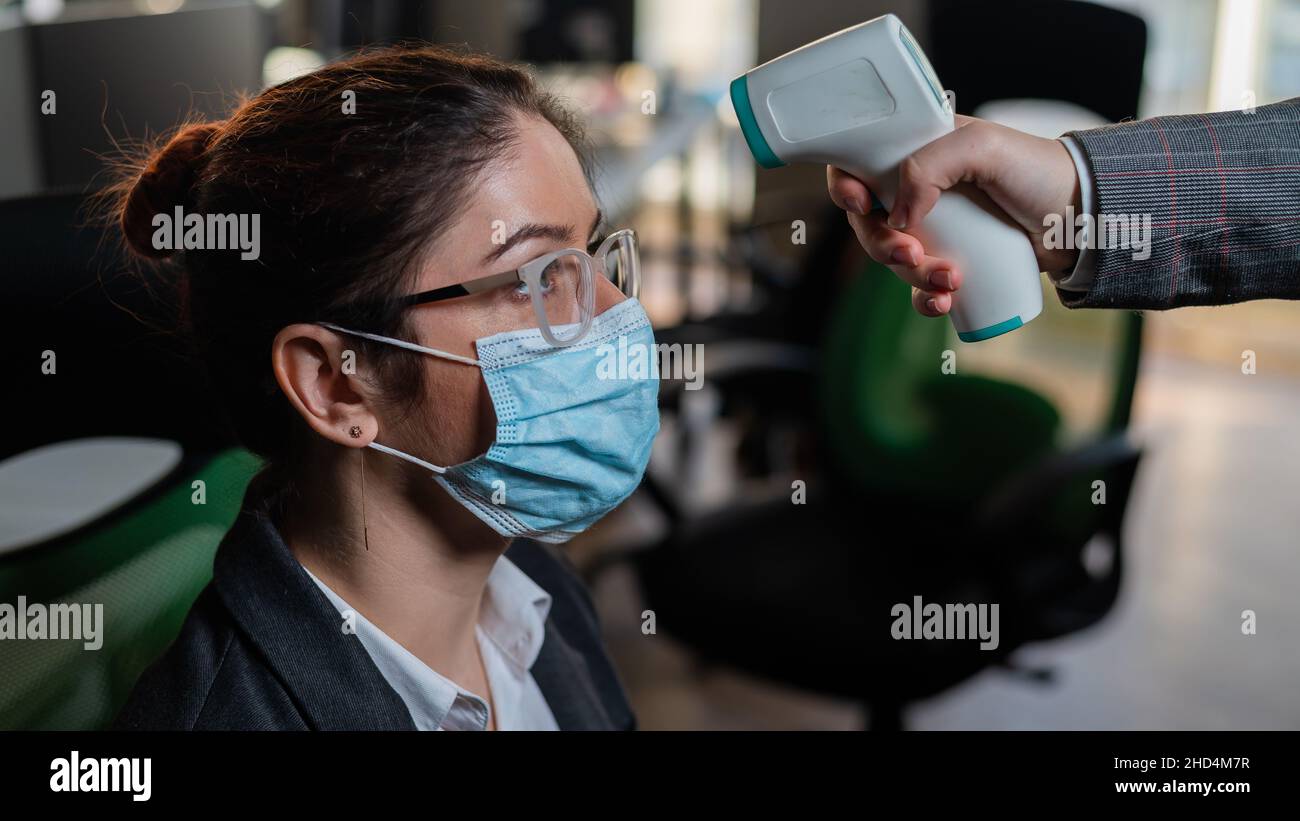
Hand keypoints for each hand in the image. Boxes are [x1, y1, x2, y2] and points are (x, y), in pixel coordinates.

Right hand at [826, 115, 1081, 316]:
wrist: (1083, 218)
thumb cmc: (1038, 171)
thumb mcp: (982, 147)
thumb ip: (930, 165)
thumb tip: (898, 214)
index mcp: (919, 152)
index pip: (862, 163)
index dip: (846, 185)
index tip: (860, 203)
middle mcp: (921, 190)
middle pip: (871, 222)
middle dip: (883, 245)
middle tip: (911, 255)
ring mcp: (937, 229)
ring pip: (896, 259)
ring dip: (911, 277)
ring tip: (949, 280)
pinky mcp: (954, 261)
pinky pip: (920, 287)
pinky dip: (925, 299)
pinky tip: (944, 301)